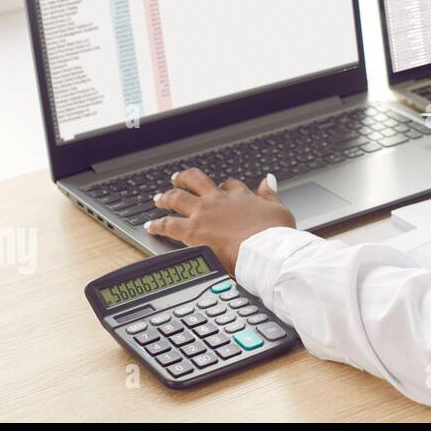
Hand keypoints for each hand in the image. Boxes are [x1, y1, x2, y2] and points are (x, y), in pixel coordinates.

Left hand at [145, 167, 296, 274]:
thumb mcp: (279, 209)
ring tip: (159, 198)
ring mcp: (204, 214)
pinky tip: (151, 226)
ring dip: (166, 196)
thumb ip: (270, 194)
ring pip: (177, 197)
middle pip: (196, 181)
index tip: (220, 189)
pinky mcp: (192, 231)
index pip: (229, 185)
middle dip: (185, 179)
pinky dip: (157, 224)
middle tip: (177, 180)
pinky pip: (168, 224)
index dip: (223, 187)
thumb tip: (269, 180)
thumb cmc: (275, 235)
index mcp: (241, 196)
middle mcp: (219, 201)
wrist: (265, 251)